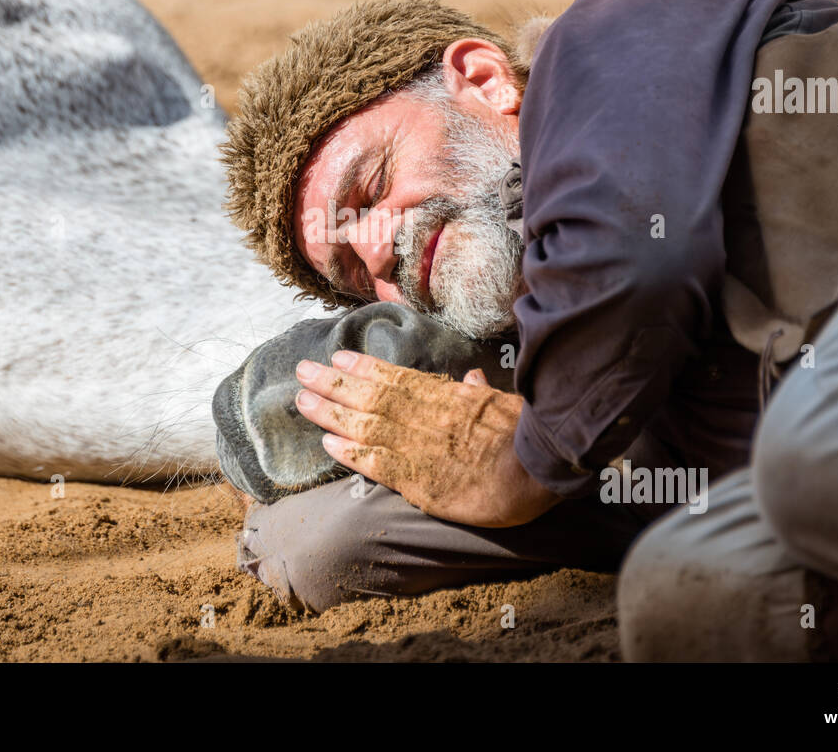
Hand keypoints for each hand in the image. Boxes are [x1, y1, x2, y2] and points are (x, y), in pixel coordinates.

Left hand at [294, 350, 559, 526]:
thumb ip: (481, 393)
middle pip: (369, 396)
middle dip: (332, 383)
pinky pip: (376, 464)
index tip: (337, 356)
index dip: (363, 366)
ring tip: (302, 400)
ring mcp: (418, 448)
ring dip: (330, 412)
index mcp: (444, 396)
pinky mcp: (418, 482)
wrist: (536, 472)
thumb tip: (472, 379)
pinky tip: (327, 444)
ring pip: (364, 426)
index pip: (395, 377)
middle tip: (301, 370)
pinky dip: (350, 454)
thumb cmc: (526, 434)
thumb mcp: (504, 403)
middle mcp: (424, 416)